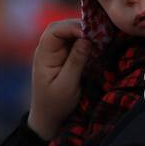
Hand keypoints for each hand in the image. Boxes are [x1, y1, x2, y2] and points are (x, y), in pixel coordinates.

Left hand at [28, 19, 90, 140]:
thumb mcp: (67, 85)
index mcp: (44, 55)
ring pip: (69, 33)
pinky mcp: (64, 57)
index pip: (54, 30)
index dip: (72, 27)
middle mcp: (48, 50)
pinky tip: (97, 44)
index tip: (89, 34)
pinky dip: (86, 41)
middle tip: (99, 33)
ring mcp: (56, 52)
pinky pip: (74, 42)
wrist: (48, 118)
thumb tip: (87, 39)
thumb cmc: (55, 104)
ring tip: (100, 37)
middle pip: (62, 27)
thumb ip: (76, 61)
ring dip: (84, 33)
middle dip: (80, 27)